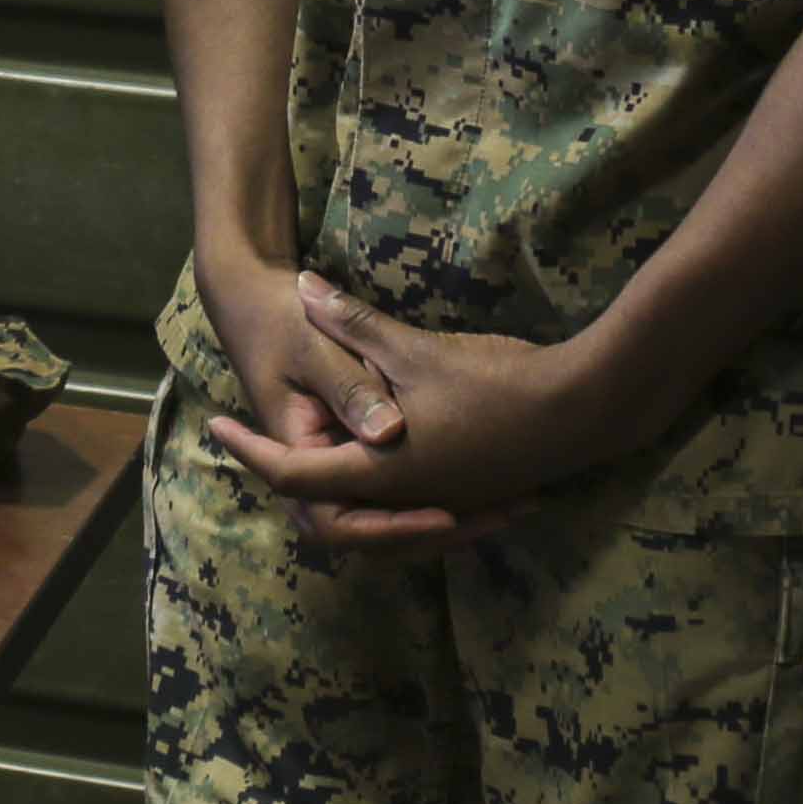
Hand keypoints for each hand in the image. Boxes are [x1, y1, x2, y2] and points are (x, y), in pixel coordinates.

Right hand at [192, 256, 479, 555]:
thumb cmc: (279, 318)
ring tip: (510, 508)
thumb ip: (352, 388)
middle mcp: (319, 461)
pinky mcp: (362, 452)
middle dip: (421, 531)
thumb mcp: (314, 346)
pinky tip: (501, 493)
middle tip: (487, 517)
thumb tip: (388, 432)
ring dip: (441, 526)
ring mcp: (340, 460)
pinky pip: (396, 498)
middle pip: (357, 528)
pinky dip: (443, 504)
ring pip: (382, 520)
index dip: (383, 519)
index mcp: (298, 437)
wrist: (256, 299)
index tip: (447, 517)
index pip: (335, 503)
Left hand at [206, 283, 636, 550]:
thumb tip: (301, 286)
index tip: (215, 426)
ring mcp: (441, 501)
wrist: (587, 408)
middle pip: (323, 512)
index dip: (247, 452)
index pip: (291, 476)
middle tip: (254, 442)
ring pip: (367, 516)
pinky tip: (372, 459)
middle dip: (284, 480)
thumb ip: (350, 324)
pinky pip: (406, 508)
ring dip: (332, 494)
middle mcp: (405, 499)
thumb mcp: (412, 348)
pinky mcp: (470, 494)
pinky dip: (377, 495)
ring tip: (302, 452)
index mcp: (379, 471)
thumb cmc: (497, 383)